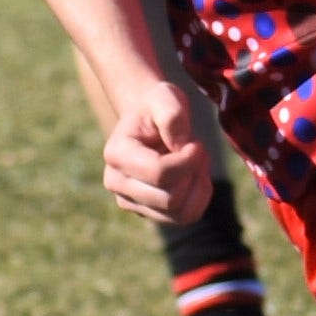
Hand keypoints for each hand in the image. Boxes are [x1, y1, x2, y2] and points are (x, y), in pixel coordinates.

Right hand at [101, 76, 216, 225]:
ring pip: (180, 214)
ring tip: (196, 162)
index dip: (189, 160)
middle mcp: (116, 183)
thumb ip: (173, 115)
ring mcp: (130, 201)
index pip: (160, 173)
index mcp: (116, 154)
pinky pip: (185, 217)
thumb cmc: (156, 106)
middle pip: (171, 199)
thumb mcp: (166, 97)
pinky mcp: (148, 212)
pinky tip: (195, 176)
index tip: (195, 142)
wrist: (148, 120)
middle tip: (196, 149)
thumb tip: (181, 147)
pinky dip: (199, 198)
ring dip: (198, 186)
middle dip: (193, 173)